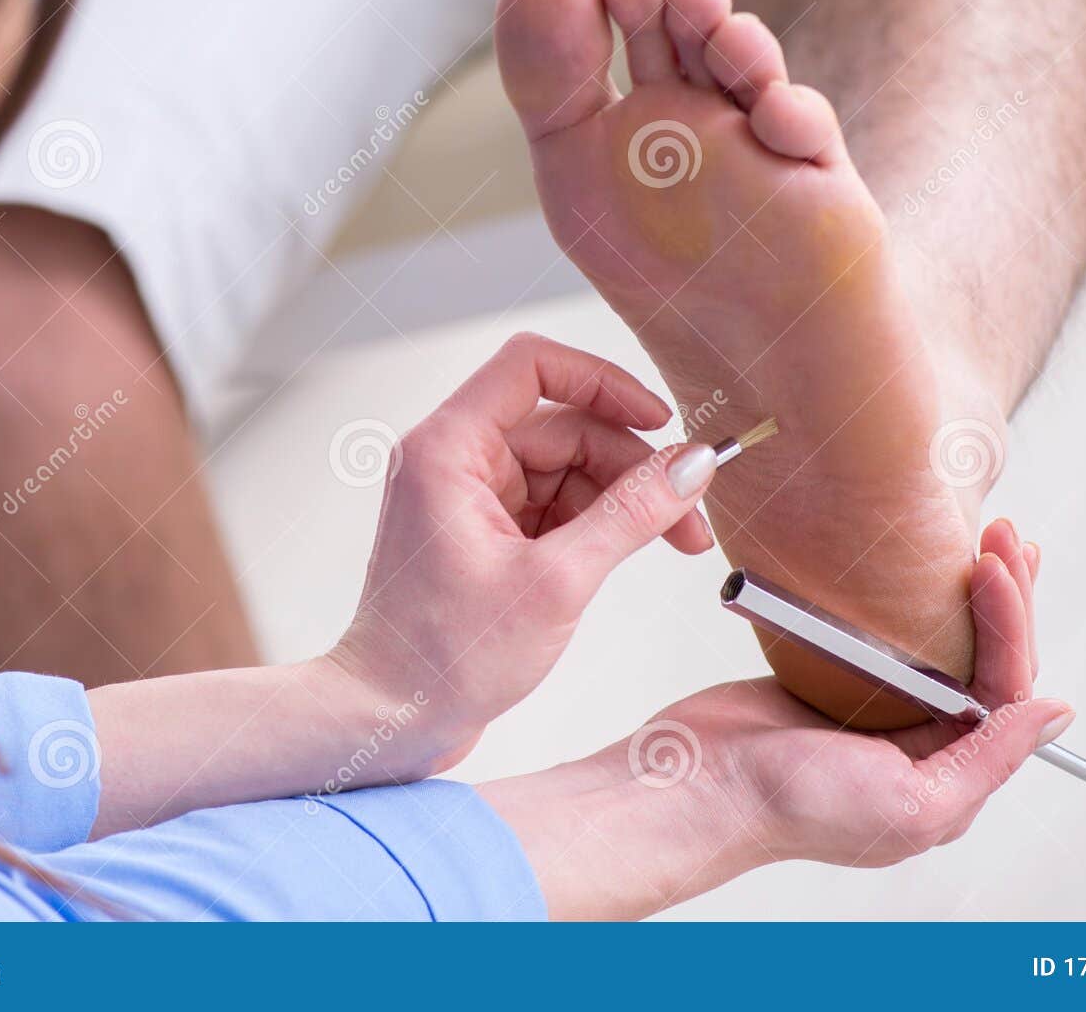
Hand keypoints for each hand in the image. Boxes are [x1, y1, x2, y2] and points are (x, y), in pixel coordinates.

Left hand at [329, 332, 717, 774]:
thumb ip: (631, 516)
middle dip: (632, 464)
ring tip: (674, 542)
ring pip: (567, 464)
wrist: (393, 722)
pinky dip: (597, 521)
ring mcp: (469, 494)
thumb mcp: (556, 583)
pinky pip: (554, 501)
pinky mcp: (485, 528)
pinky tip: (631, 552)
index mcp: (448, 448)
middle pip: (563, 423)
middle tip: (690, 513)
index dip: (603, 381)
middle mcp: (454, 458)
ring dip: (623, 498)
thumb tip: (692, 466)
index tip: (658, 421)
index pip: (532, 365)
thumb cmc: (445, 659)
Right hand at [481, 519, 1072, 917]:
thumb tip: (1055, 714)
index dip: (1012, 623)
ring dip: (963, 588)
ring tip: (985, 538)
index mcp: (947, 771)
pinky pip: (883, 626)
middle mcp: (919, 738)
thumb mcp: (913, 803)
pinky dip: (906, 592)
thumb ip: (989, 758)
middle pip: (983, 655)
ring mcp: (874, 703)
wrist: (697, 784)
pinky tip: (917, 562)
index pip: (1006, 686)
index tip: (995, 568)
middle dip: (1003, 595)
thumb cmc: (791, 809)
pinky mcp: (830, 674)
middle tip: (1003, 537)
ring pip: (940, 636)